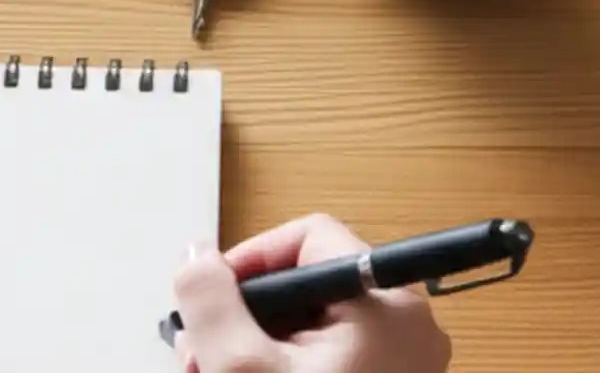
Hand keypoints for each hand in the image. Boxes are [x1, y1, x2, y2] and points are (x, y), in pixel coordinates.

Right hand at [171, 214, 451, 372]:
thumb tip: (196, 256)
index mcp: (385, 308)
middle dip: (238, 315)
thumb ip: (210, 300)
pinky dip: (275, 369)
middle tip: (202, 354)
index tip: (209, 295)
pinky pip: (320, 360)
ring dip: (248, 346)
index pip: (308, 238)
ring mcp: (395, 366)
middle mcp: (403, 330)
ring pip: (305, 326)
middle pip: (303, 285)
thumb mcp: (240, 369)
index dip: (249, 260)